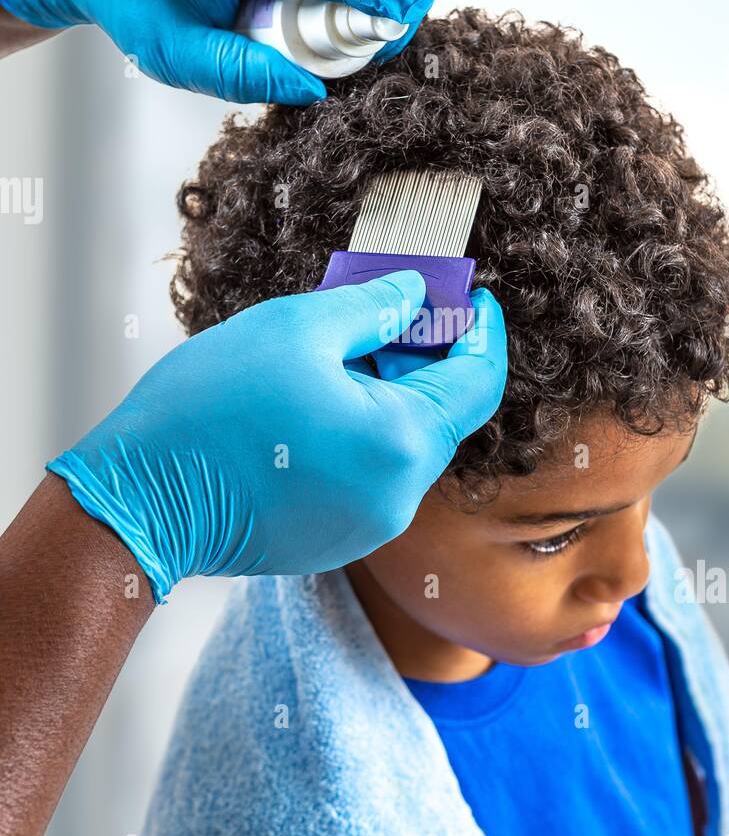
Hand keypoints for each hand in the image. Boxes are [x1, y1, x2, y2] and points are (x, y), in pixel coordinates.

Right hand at [46, 273, 506, 600]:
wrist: (140, 502)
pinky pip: (368, 476)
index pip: (478, 383)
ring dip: (386, 394)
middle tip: (390, 310)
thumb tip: (415, 294)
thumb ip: (372, 305)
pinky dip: (360, 433)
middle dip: (424, 358)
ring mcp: (366, 528)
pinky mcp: (332, 541)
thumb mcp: (296, 328)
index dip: (481, 332)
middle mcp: (397, 498)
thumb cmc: (210, 410)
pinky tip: (315, 401)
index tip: (471, 297)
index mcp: (400, 443)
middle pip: (440, 415)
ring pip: (400, 445)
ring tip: (337, 352)